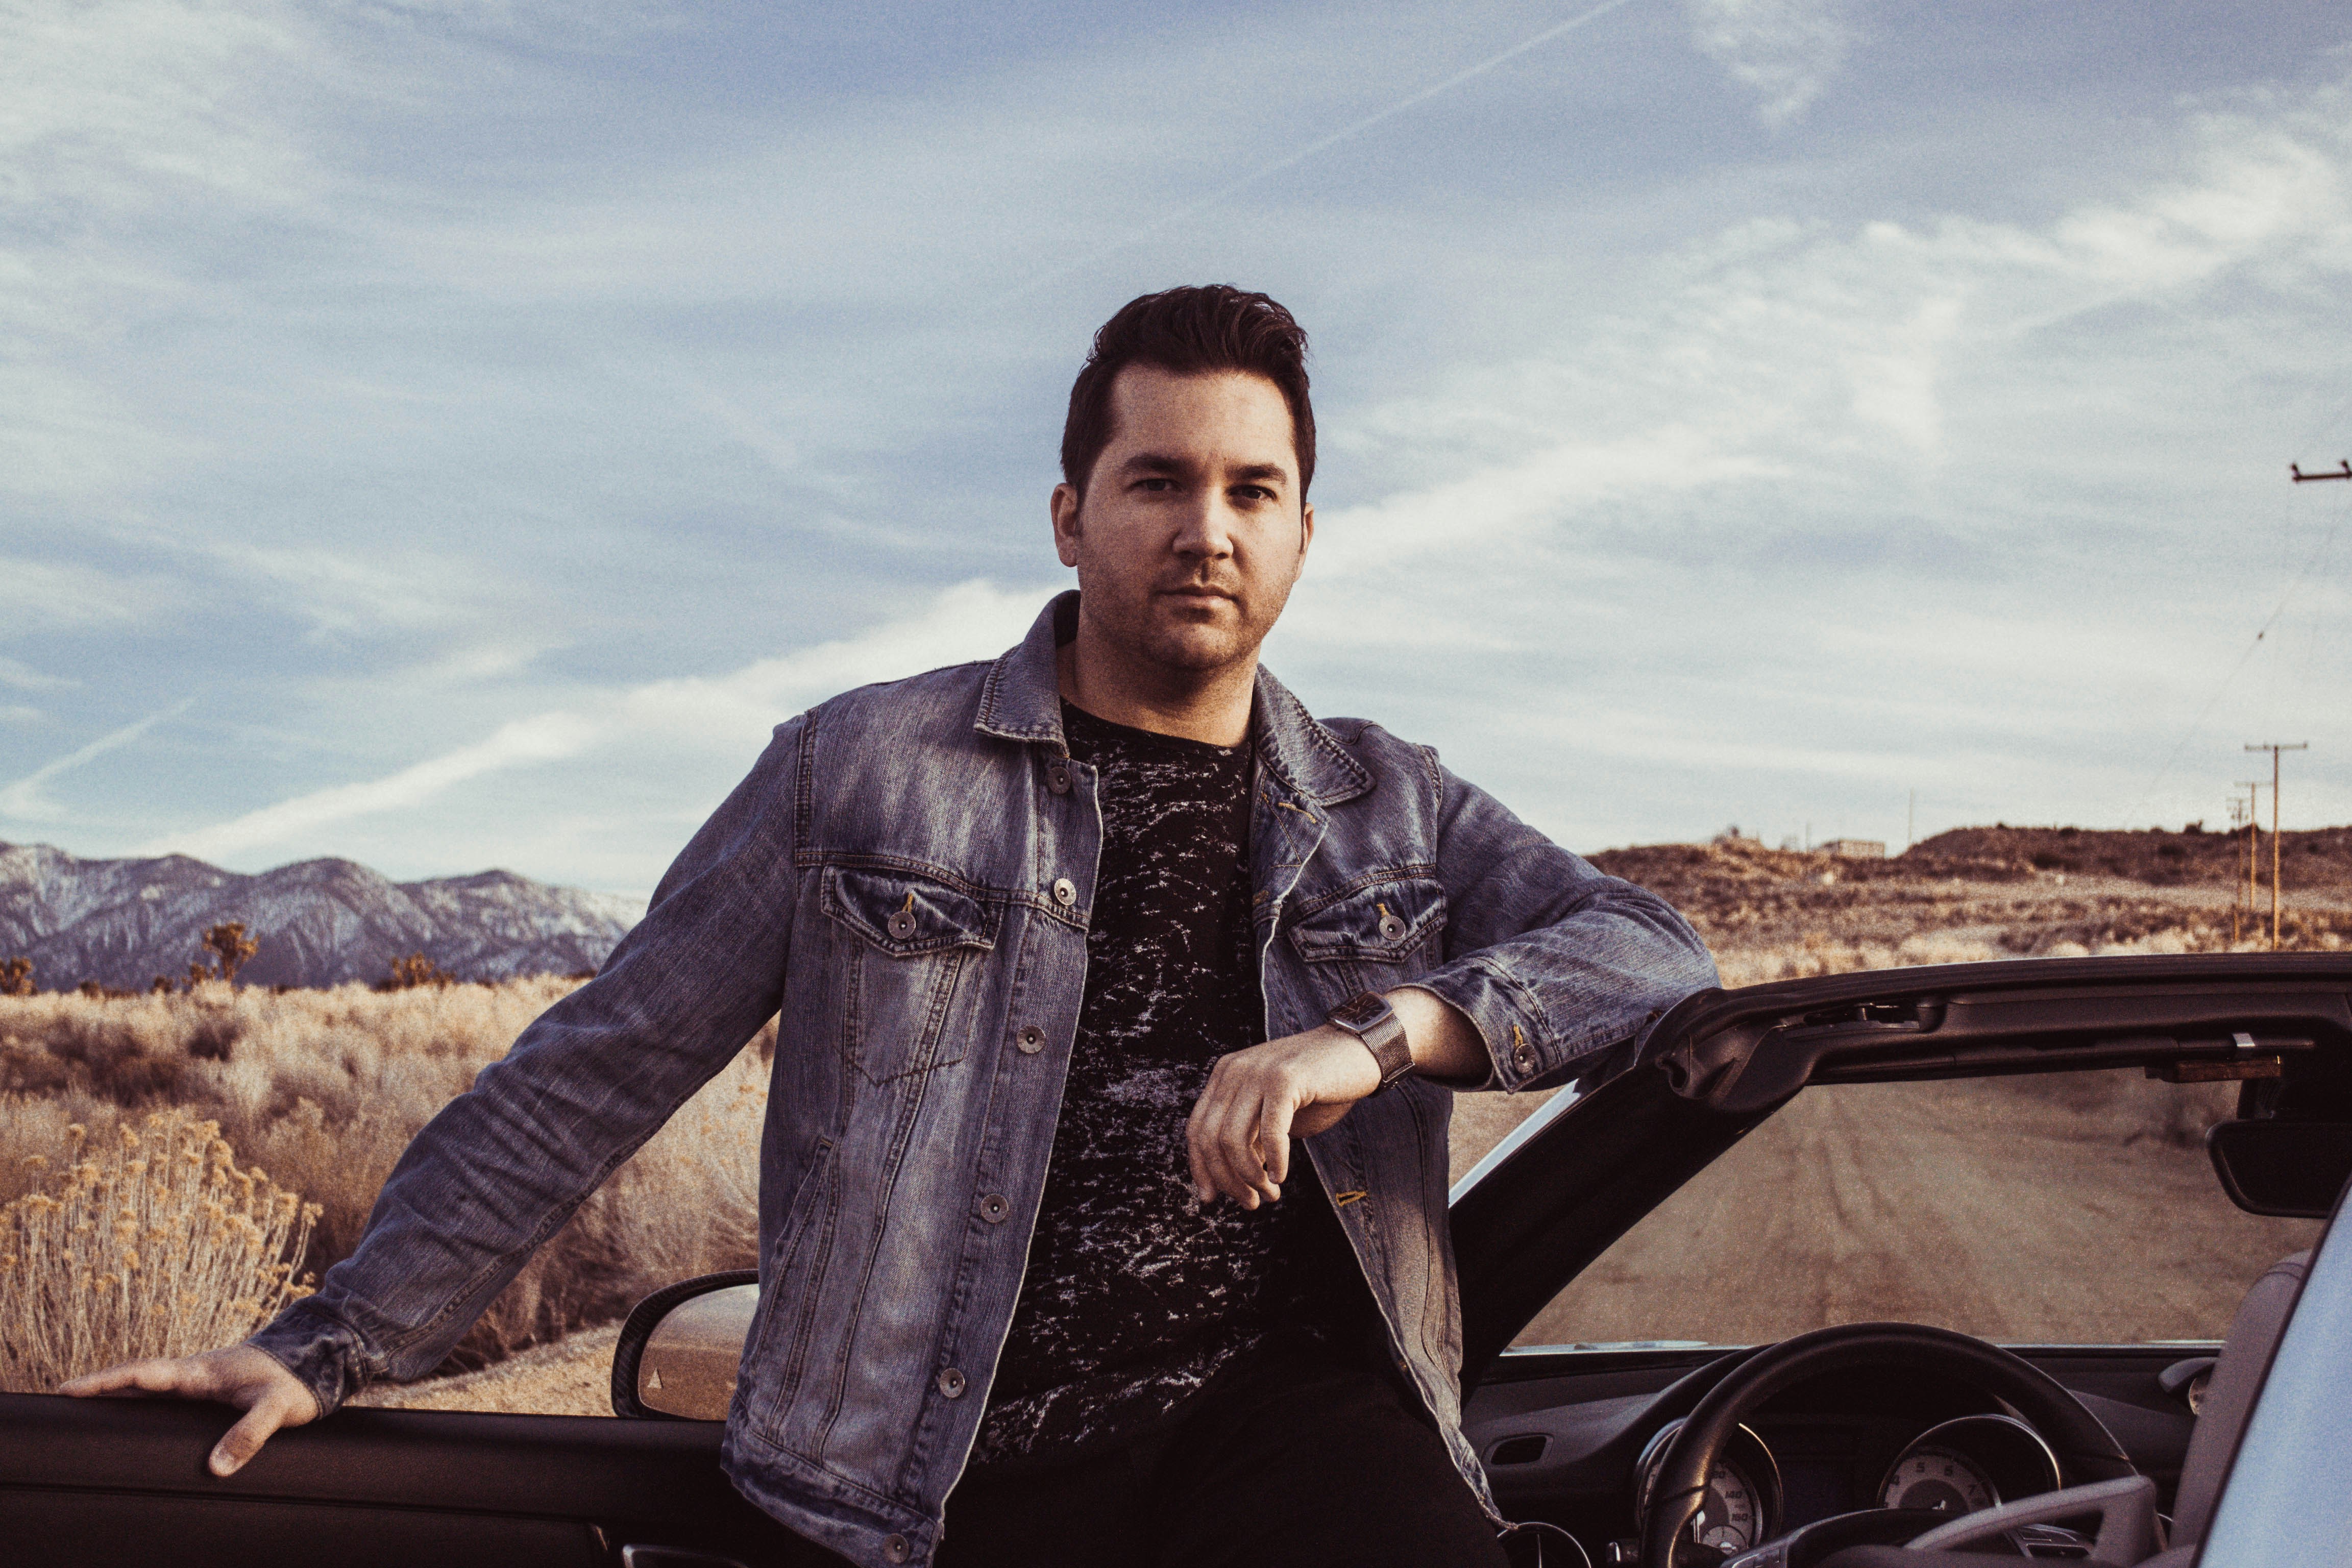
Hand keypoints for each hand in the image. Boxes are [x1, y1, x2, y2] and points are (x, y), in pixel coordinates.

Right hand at [58, 1343, 320, 1475]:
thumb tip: (215, 1469)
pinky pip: (171, 1391)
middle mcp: (197, 1371)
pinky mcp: (214, 1386)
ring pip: (154, 1383)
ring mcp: (204, 1377)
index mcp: (203, 1372)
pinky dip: (147, 1396)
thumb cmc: (297, 1380)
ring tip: (90, 1404)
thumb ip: (248, 1435)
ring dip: (124, 1390)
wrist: (321, 1356)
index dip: (108, 1382)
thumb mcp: (277, 1408)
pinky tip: (139, 1410)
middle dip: (104, 1385)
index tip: (72, 1389)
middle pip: (140, 1377)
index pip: (145, 1374)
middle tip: (66, 1395)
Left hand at [1185, 988, 1489, 1208]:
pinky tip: (1281, 1176)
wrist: (1359, 1052)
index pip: (1197, 1129)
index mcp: (1225, 1076)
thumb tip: (1227, 1181)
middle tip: (1251, 1203)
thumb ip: (1250, 1139)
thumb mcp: (1275, 1116)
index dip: (1201, 1168)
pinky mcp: (1285, 1078)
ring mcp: (1258, 1071)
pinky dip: (1274, 1160)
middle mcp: (1234, 1070)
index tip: (1211, 1199)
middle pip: (1210, 1138)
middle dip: (1227, 1179)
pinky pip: (1270, 1130)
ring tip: (1270, 1194)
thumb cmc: (1319, 1088)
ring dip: (1249, 1176)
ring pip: (1233, 1138)